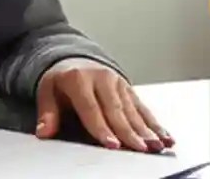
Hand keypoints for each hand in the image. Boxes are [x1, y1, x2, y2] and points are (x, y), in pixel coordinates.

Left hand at [34, 58, 173, 152]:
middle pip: (117, 111)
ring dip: (147, 129)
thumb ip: (47, 112)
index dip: (102, 128)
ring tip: (157, 145)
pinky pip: (143, 108)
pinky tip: (165, 136)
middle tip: (141, 149)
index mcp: (80, 79)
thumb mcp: (47, 91)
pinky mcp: (129, 89)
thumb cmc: (61, 80)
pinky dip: (156, 123)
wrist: (74, 58)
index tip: (112, 145)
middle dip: (130, 132)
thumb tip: (44, 131)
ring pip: (134, 110)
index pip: (92, 108)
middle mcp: (103, 79)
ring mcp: (119, 84)